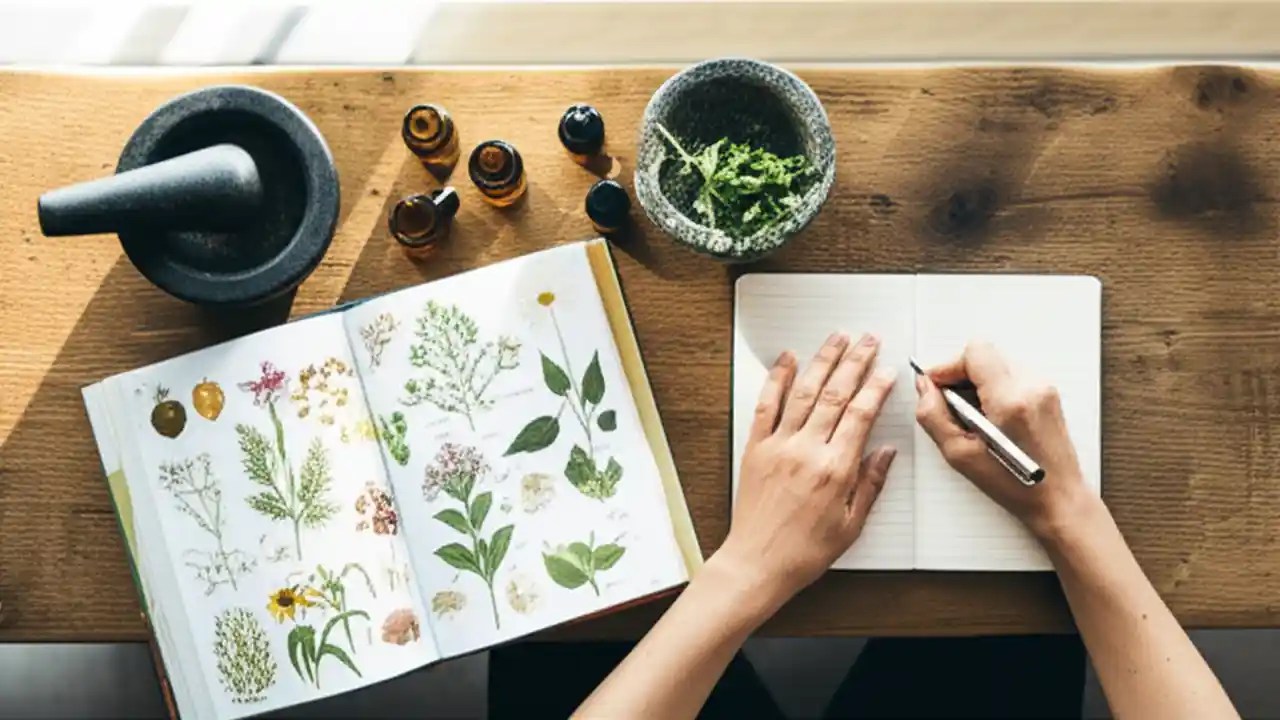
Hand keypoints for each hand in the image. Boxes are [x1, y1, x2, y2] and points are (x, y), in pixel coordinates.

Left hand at [717, 332, 898, 611]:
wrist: (758, 563)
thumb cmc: (804, 551)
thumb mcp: (851, 524)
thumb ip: (871, 484)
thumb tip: (886, 452)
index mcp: (835, 470)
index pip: (861, 415)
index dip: (876, 388)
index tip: (887, 371)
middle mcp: (806, 451)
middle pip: (836, 394)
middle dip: (855, 362)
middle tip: (869, 340)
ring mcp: (778, 446)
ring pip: (804, 392)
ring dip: (822, 361)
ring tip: (837, 338)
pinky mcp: (756, 448)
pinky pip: (766, 405)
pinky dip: (777, 379)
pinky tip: (787, 359)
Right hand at [913, 340, 1095, 542]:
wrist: (1058, 498)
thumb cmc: (1017, 486)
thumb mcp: (960, 455)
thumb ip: (933, 415)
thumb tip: (925, 388)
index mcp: (1010, 401)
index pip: (974, 353)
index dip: (948, 366)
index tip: (936, 385)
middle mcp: (1031, 387)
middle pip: (985, 354)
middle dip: (962, 375)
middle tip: (953, 405)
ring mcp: (1044, 388)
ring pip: (997, 364)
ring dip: (978, 383)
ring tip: (975, 417)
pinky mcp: (1048, 393)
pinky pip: (1011, 376)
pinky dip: (994, 389)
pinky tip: (992, 418)